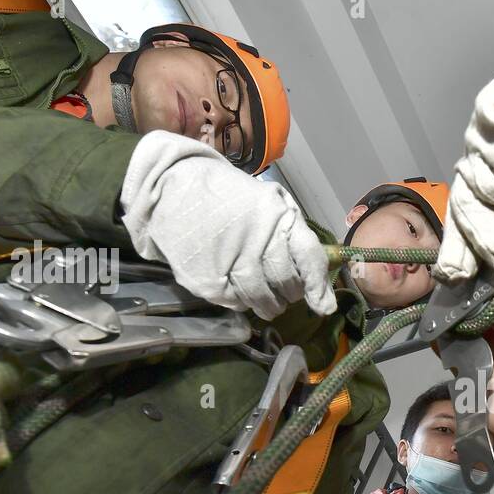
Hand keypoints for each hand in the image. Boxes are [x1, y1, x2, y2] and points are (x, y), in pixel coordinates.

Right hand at [119, 131, 335, 320]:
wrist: (171, 187)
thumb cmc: (227, 197)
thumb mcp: (268, 202)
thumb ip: (294, 238)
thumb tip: (318, 286)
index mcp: (276, 217)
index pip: (309, 258)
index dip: (317, 285)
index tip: (322, 304)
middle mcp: (257, 240)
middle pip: (287, 284)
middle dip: (291, 292)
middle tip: (286, 291)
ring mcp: (231, 263)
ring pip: (264, 300)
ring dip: (270, 305)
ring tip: (268, 301)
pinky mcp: (209, 281)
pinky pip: (237, 303)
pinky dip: (243, 303)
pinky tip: (240, 290)